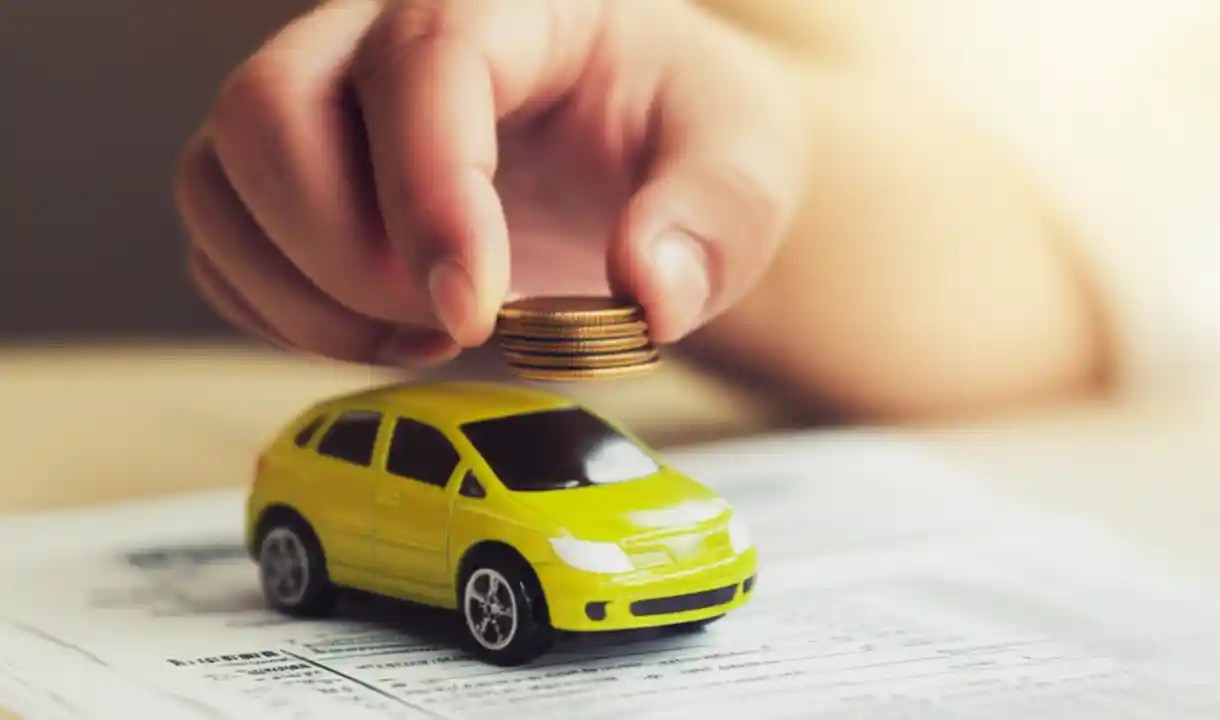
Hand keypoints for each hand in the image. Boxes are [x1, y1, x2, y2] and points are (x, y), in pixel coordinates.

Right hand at [175, 0, 804, 366]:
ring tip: (422, 330)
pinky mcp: (286, 175)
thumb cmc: (683, 139)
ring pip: (220, 180)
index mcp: (507, 1)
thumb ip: (713, 220)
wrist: (638, 155)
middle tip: (453, 322)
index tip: (475, 312)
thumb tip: (649, 291)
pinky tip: (386, 330)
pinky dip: (283, 315)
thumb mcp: (744, 165)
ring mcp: (321, 101)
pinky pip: (220, 245)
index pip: (424, 63)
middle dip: (344, 255)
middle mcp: (384, 34)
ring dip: (306, 296)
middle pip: (268, 112)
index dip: (430, 195)